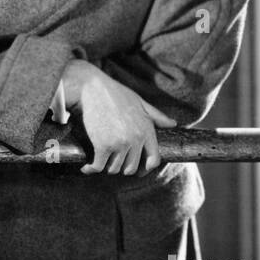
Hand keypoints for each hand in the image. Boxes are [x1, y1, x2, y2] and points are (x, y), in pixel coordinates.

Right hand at [62, 60, 175, 174]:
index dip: (145, 169)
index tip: (137, 171)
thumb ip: (156, 116)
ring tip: (99, 160)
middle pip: (131, 168)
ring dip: (105, 167)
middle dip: (121, 166)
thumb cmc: (115, 93)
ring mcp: (120, 143)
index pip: (154, 160)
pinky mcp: (103, 146)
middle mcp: (136, 139)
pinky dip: (90, 169)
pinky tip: (87, 168)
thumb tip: (173, 124)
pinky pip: (98, 166)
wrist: (91, 87)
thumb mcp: (140, 102)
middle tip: (111, 160)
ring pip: (114, 169)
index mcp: (147, 130)